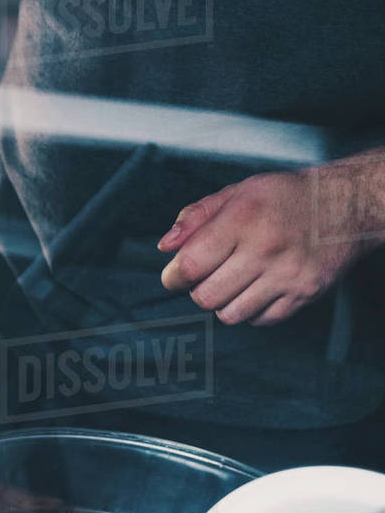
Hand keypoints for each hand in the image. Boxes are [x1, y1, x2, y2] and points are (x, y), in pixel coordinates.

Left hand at [157, 166, 375, 325]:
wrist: (347, 204)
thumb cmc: (283, 197)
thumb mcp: (237, 192)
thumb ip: (195, 217)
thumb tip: (166, 247)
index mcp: (243, 220)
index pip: (192, 265)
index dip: (174, 276)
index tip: (175, 275)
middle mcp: (266, 250)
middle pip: (206, 296)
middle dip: (197, 290)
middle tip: (206, 276)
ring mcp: (288, 276)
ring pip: (231, 314)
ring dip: (222, 303)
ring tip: (231, 282)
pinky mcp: (305, 294)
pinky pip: (260, 320)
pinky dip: (250, 310)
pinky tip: (256, 288)